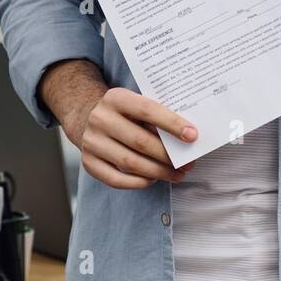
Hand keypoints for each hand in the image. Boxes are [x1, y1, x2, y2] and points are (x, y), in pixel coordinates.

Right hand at [71, 87, 197, 189]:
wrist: (88, 117)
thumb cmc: (124, 113)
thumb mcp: (136, 104)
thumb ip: (156, 116)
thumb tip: (187, 137)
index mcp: (116, 98)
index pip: (148, 110)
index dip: (172, 124)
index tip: (193, 136)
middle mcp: (100, 118)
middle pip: (140, 141)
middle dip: (168, 156)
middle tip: (189, 163)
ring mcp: (91, 142)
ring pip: (130, 162)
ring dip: (158, 172)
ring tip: (177, 174)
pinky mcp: (88, 162)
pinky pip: (116, 179)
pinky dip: (138, 183)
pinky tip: (154, 180)